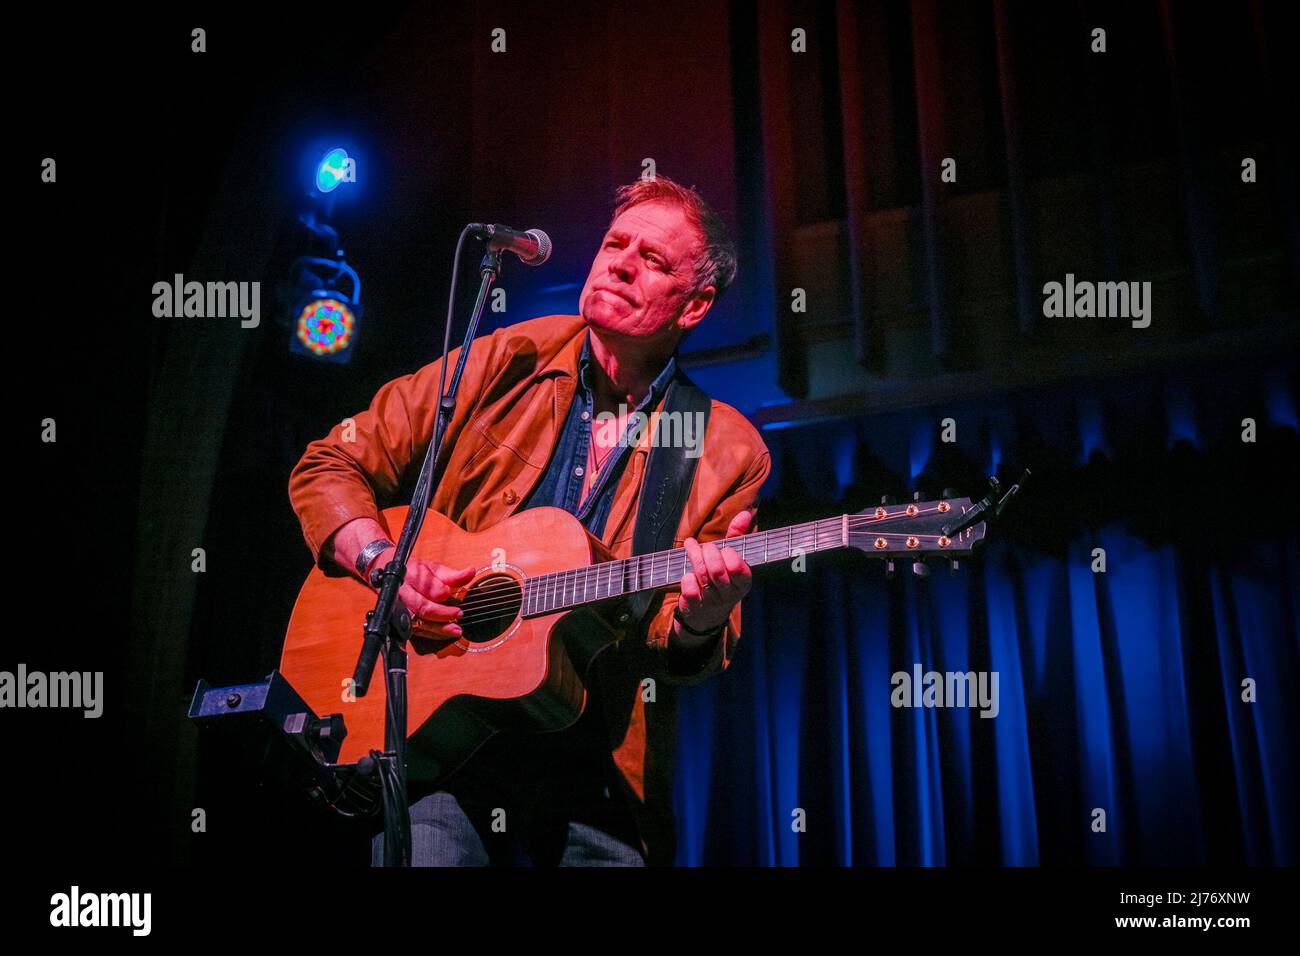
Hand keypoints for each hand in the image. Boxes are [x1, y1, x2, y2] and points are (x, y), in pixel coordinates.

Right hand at [368, 549, 474, 639]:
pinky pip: (417, 630)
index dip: (440, 591)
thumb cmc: (413, 571)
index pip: (427, 586)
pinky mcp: (400, 620)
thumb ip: (452, 574)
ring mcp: (400, 609)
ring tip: (456, 629)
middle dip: (442, 613)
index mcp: (411, 576)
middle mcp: (403, 593)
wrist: (389, 575)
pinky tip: (445, 633)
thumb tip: (470, 572)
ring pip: (418, 622)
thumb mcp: (432, 568)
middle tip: (459, 613)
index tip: (451, 593)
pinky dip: (432, 633)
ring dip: (438, 628)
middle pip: (422, 607)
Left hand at [678, 509, 754, 636]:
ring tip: (690, 546)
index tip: (722, 548)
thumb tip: (745, 514)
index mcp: (743, 581)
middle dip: (707, 552)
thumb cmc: (721, 577)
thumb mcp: (731, 557)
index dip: (727, 553)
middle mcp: (730, 594)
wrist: (707, 613)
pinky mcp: (695, 606)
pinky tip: (687, 574)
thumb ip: (737, 536)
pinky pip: (689, 588)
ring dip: (694, 556)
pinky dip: (686, 577)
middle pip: (717, 569)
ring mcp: (712, 601)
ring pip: (702, 575)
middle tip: (703, 546)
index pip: (737, 566)